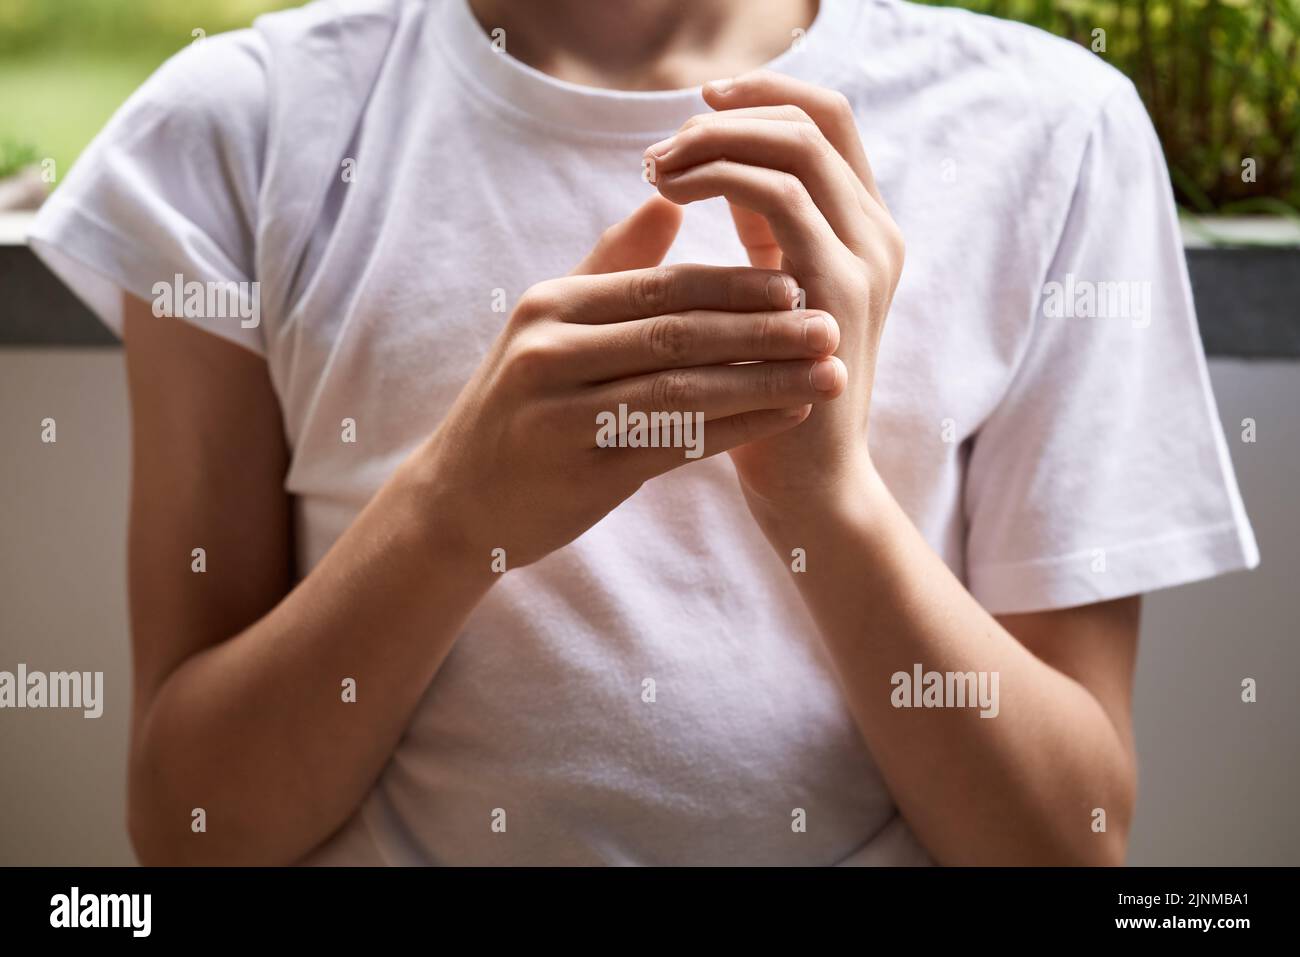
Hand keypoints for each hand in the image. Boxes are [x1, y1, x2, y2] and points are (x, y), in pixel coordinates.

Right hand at [418, 195, 842, 568]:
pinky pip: (672, 447)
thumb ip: (608, 268)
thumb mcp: (549, 327)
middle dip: (761, 331)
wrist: (461, 499)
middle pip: (675, 335)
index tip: (799, 281)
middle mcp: (550, 354)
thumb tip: (668, 205)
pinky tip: (783, 419)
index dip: (732, 284)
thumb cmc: (521, 404)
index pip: (658, 286)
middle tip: (831, 327)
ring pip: (681, 392)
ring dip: (762, 382)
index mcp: (551, 307)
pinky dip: (734, 431)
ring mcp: (560, 417)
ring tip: (826, 376)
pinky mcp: (579, 474)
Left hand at [645, 70, 904, 513]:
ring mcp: (865, 261)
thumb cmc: (770, 394)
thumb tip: (712, 168)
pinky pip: (779, 200)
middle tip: (661, 145)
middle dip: (730, 115)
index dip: (766, 96)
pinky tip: (672, 195)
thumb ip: (759, 235)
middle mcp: (876, 236)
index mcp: (863, 231)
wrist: (808, 483)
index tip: (701, 102)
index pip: (828, 123)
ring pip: (797, 149)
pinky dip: (721, 179)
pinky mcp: (838, 291)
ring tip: (655, 166)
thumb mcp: (767, 299)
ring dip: (717, 142)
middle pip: (815, 121)